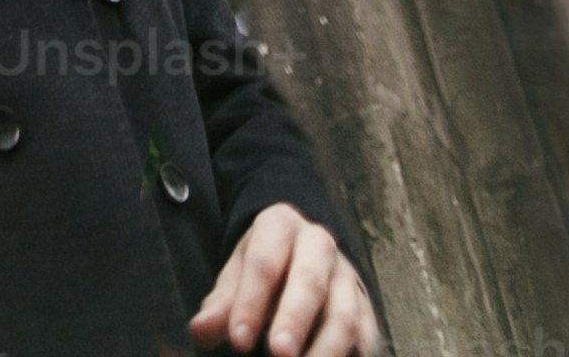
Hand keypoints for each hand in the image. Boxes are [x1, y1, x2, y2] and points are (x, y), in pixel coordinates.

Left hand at [189, 206, 376, 356]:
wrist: (304, 252)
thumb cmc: (265, 269)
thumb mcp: (237, 274)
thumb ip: (220, 304)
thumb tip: (200, 331)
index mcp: (281, 225)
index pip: (263, 262)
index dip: (250, 302)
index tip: (237, 340)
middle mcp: (320, 245)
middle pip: (310, 282)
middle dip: (294, 319)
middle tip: (279, 353)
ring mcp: (348, 278)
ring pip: (344, 314)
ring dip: (326, 348)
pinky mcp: (367, 311)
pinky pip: (366, 337)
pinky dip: (350, 356)